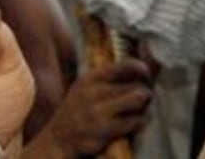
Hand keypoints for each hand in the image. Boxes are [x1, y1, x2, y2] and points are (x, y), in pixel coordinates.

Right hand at [29, 59, 151, 156]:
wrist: (58, 139)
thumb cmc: (79, 111)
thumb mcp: (87, 88)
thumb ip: (110, 78)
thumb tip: (143, 67)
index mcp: (91, 78)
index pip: (126, 65)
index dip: (142, 68)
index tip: (146, 74)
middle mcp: (94, 91)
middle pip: (136, 85)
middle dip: (143, 92)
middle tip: (140, 100)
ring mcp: (99, 111)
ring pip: (139, 99)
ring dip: (143, 106)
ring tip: (137, 110)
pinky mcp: (104, 130)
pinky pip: (135, 121)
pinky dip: (138, 122)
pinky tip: (130, 124)